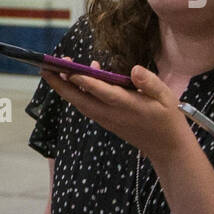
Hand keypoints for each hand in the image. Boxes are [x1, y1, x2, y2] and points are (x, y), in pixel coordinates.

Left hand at [41, 61, 187, 162]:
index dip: (83, 80)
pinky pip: (85, 105)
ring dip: (65, 86)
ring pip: (78, 102)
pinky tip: (78, 76)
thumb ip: (149, 82)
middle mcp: (110, 114)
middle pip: (79, 99)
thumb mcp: (166, 97)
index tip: (68, 68)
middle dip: (61, 83)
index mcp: (127, 106)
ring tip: (55, 68)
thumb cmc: (167, 118)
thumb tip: (134, 69)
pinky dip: (77, 91)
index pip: (100, 92)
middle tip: (46, 66)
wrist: (165, 147)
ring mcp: (104, 119)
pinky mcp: (103, 120)